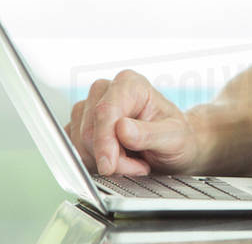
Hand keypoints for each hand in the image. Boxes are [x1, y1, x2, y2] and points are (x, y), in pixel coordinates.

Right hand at [65, 69, 202, 175]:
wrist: (172, 148)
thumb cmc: (176, 138)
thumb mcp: (174, 137)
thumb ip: (149, 133)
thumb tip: (122, 128)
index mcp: (130, 84)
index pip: (105, 112)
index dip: (105, 141)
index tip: (109, 165)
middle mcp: (106, 91)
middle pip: (89, 131)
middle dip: (111, 157)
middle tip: (139, 166)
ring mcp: (90, 109)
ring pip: (79, 144)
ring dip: (104, 162)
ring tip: (132, 162)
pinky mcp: (80, 127)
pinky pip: (75, 151)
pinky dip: (94, 164)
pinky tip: (117, 163)